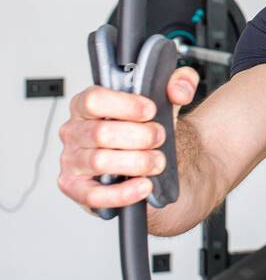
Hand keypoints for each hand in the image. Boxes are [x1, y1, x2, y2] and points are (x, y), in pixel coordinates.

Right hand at [57, 66, 198, 214]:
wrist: (145, 161)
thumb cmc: (144, 130)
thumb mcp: (164, 102)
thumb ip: (179, 84)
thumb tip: (179, 89)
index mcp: (85, 105)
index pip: (94, 99)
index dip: (126, 105)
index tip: (150, 111)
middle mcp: (74, 131)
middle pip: (100, 133)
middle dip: (139, 136)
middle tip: (159, 137)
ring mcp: (72, 160)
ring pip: (100, 162)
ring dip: (137, 163)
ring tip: (157, 161)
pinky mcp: (76, 188)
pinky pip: (94, 195)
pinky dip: (123, 193)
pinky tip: (144, 186)